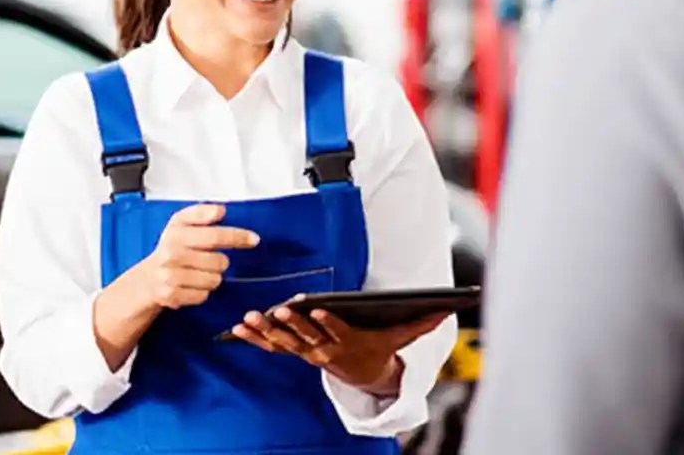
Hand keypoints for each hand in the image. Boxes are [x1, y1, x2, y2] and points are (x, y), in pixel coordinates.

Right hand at [135, 203, 259, 309]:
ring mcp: (169, 274)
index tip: (254, 239)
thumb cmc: (172, 249)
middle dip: (221, 262)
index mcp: (177, 231)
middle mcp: (171, 251)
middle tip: (210, 261)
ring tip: (198, 274)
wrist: (147, 278)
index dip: (237, 237)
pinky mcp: (170, 294)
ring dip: (212, 278)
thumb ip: (201, 213)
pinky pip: (203, 295)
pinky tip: (191, 286)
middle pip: (220, 261)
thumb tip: (220, 210)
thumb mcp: (181, 224)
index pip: (215, 234)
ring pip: (214, 280)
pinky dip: (202, 292)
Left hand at [232, 306, 450, 394]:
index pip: (337, 329)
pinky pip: (271, 346)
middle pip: (306, 335)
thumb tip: (446, 309)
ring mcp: (306, 353)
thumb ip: (419, 324)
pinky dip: (254, 337)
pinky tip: (237, 327)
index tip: (317, 307)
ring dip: (265, 330)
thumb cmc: (377, 347)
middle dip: (291, 323)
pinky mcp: (294, 352)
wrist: (363, 375)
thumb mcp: (399, 338)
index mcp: (347, 341)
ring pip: (283, 342)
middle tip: (279, 309)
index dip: (327, 320)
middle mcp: (324, 349)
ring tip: (249, 317)